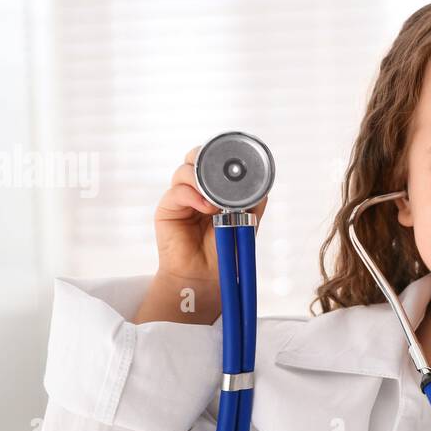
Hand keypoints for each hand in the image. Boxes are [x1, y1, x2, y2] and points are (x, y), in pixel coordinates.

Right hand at [152, 145, 270, 291]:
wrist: (205, 276)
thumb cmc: (225, 251)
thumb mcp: (246, 223)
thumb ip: (254, 203)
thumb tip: (262, 184)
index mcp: (215, 188)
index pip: (215, 161)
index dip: (222, 155)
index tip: (237, 156)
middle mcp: (197, 188)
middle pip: (196, 157)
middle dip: (207, 156)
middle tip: (222, 168)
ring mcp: (182, 196)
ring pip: (185, 170)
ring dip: (202, 178)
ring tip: (216, 198)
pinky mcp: (168, 208)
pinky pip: (177, 191)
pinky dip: (193, 194)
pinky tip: (206, 207)